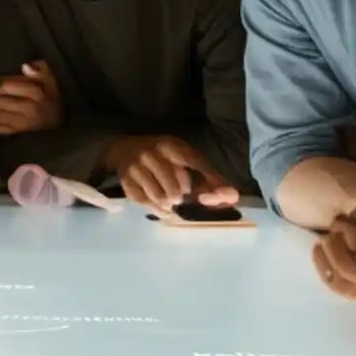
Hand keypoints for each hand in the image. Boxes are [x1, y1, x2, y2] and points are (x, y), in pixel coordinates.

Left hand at [0, 61, 62, 135]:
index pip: (7, 86)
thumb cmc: (52, 100)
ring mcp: (24, 122)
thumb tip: (25, 66)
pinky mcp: (21, 134)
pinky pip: (1, 130)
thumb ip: (40, 71)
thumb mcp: (51, 82)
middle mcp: (29, 107)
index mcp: (36, 92)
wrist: (60, 125)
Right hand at [105, 136, 238, 212]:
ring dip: (169, 206)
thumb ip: (209, 177)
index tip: (227, 196)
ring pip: (161, 199)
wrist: (123, 148)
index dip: (213, 181)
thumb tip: (232, 196)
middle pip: (176, 190)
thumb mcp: (184, 158)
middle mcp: (153, 154)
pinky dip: (156, 210)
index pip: (196, 162)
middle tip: (180, 197)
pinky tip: (160, 207)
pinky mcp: (126, 181)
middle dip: (181, 197)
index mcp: (172, 146)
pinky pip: (146, 203)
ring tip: (170, 202)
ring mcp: (137, 168)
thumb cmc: (162, 156)